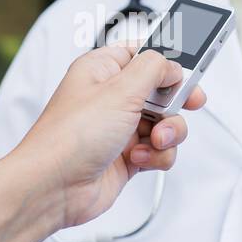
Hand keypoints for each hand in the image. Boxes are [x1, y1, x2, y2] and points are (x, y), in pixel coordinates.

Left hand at [14, 46, 204, 229]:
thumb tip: (173, 66)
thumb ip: (154, 69)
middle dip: (175, 103)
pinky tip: (137, 159)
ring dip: (169, 133)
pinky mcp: (126, 157)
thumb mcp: (120, 90)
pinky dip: (156, 156)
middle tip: (186, 104)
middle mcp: (110, 97)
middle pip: (162, 90)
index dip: (167, 62)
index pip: (143, 54)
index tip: (189, 71)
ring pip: (166, 123)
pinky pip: (159, 151)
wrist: (53, 187)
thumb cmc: (70, 137)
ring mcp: (119, 128)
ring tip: (154, 140)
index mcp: (102, 70)